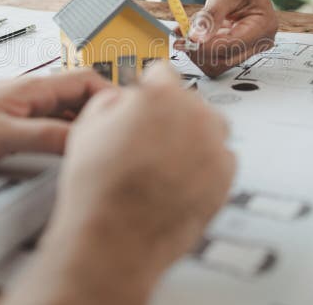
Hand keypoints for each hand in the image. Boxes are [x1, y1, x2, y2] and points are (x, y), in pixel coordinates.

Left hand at [0, 69, 110, 164]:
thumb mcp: (4, 135)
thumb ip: (46, 136)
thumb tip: (87, 141)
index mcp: (38, 88)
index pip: (90, 82)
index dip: (113, 98)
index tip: (127, 121)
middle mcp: (36, 93)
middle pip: (83, 97)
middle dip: (104, 114)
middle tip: (120, 140)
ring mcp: (25, 106)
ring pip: (68, 111)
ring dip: (85, 126)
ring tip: (100, 150)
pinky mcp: (14, 120)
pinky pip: (51, 123)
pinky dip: (66, 135)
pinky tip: (67, 154)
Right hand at [35, 63, 234, 302]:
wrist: (114, 239)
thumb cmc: (98, 188)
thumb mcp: (87, 126)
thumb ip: (112, 100)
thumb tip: (126, 99)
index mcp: (160, 95)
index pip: (162, 73)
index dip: (148, 88)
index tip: (147, 101)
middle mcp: (194, 115)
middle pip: (189, 101)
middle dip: (172, 115)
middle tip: (149, 141)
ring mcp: (214, 147)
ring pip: (210, 128)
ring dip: (193, 137)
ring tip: (164, 162)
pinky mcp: (225, 178)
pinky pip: (221, 159)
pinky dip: (205, 166)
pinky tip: (178, 180)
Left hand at [177, 0, 278, 76]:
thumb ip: (210, 17)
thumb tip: (196, 38)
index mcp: (263, 26)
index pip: (231, 46)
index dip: (205, 46)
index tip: (184, 39)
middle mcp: (259, 41)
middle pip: (224, 60)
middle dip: (199, 51)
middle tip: (180, 37)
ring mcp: (247, 46)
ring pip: (217, 62)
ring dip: (198, 50)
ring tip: (186, 31)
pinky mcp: (235, 47)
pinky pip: (214, 55)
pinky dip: (199, 47)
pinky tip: (191, 32)